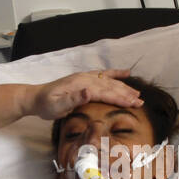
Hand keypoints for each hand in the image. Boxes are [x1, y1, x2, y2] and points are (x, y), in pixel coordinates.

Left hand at [26, 69, 142, 119]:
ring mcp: (86, 77)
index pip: (105, 92)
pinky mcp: (85, 79)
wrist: (36, 98)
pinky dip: (115, 73)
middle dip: (126, 93)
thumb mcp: (57, 106)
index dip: (120, 98)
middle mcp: (85, 78)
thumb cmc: (47, 105)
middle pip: (110, 86)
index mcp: (81, 85)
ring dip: (124, 87)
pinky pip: (103, 74)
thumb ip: (73, 99)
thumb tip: (89, 92)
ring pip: (109, 81)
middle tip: (141, 102)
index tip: (133, 103)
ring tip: (138, 94)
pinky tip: (126, 73)